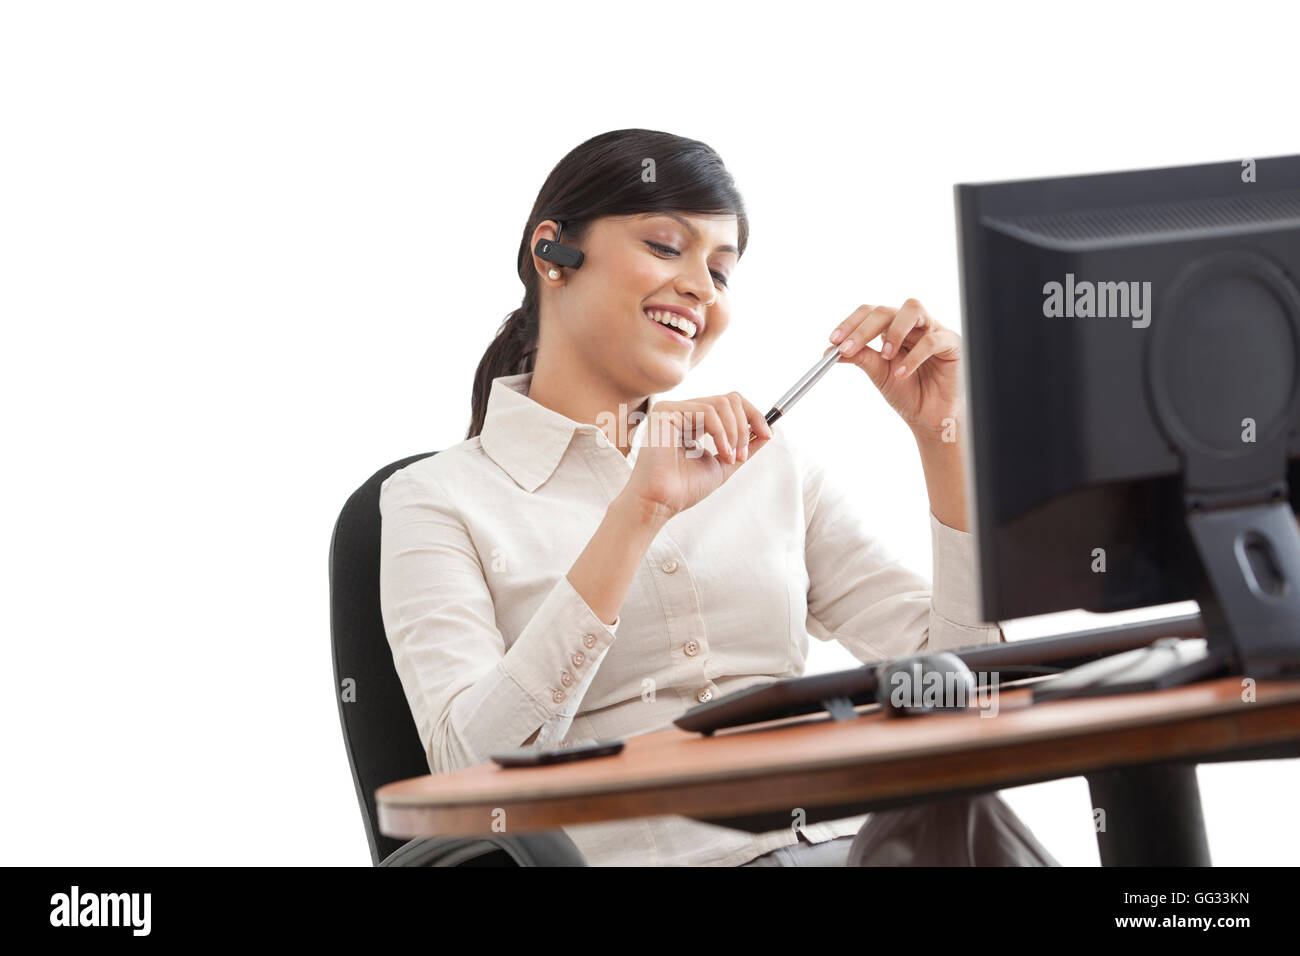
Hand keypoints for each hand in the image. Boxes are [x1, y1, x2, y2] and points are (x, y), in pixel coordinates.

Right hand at [621, 393, 773, 518]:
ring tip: (731, 457)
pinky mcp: (666, 411)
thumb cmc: (684, 488)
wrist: (660, 502)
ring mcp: (673, 409)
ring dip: (734, 433)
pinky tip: (720, 452)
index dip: (753, 415)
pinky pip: (706, 411)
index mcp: (694, 421)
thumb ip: (744, 446)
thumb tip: (769, 432)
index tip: (768, 434)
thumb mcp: (724, 463)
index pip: (729, 403)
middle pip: (729, 399)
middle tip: (743, 454)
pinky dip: (721, 433)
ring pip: (721, 404)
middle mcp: (683, 411)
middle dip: (745, 426)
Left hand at [827, 299, 963, 440]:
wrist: (929, 416)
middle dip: (863, 328)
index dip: (850, 324)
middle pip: (886, 310)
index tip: (833, 341)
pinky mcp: (951, 343)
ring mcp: (933, 330)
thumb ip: (860, 357)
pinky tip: (902, 373)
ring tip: (884, 355)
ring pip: (912, 309)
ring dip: (893, 332)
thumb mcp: (878, 374)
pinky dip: (914, 356)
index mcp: (892, 329)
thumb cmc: (907, 392)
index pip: (870, 313)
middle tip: (847, 348)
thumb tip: (830, 350)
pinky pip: (932, 340)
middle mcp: (912, 325)